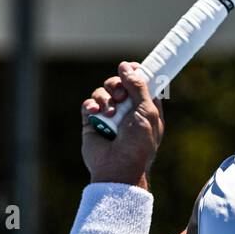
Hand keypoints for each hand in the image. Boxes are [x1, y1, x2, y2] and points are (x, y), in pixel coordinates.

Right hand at [80, 61, 163, 187]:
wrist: (118, 167)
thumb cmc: (138, 143)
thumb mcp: (146, 111)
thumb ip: (138, 86)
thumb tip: (126, 66)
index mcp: (145, 107)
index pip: (140, 82)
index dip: (135, 72)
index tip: (131, 67)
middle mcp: (126, 110)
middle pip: (118, 83)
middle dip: (117, 85)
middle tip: (120, 96)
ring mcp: (108, 116)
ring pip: (102, 92)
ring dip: (104, 98)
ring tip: (109, 112)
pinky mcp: (92, 122)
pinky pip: (88, 104)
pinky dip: (91, 105)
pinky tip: (95, 112)